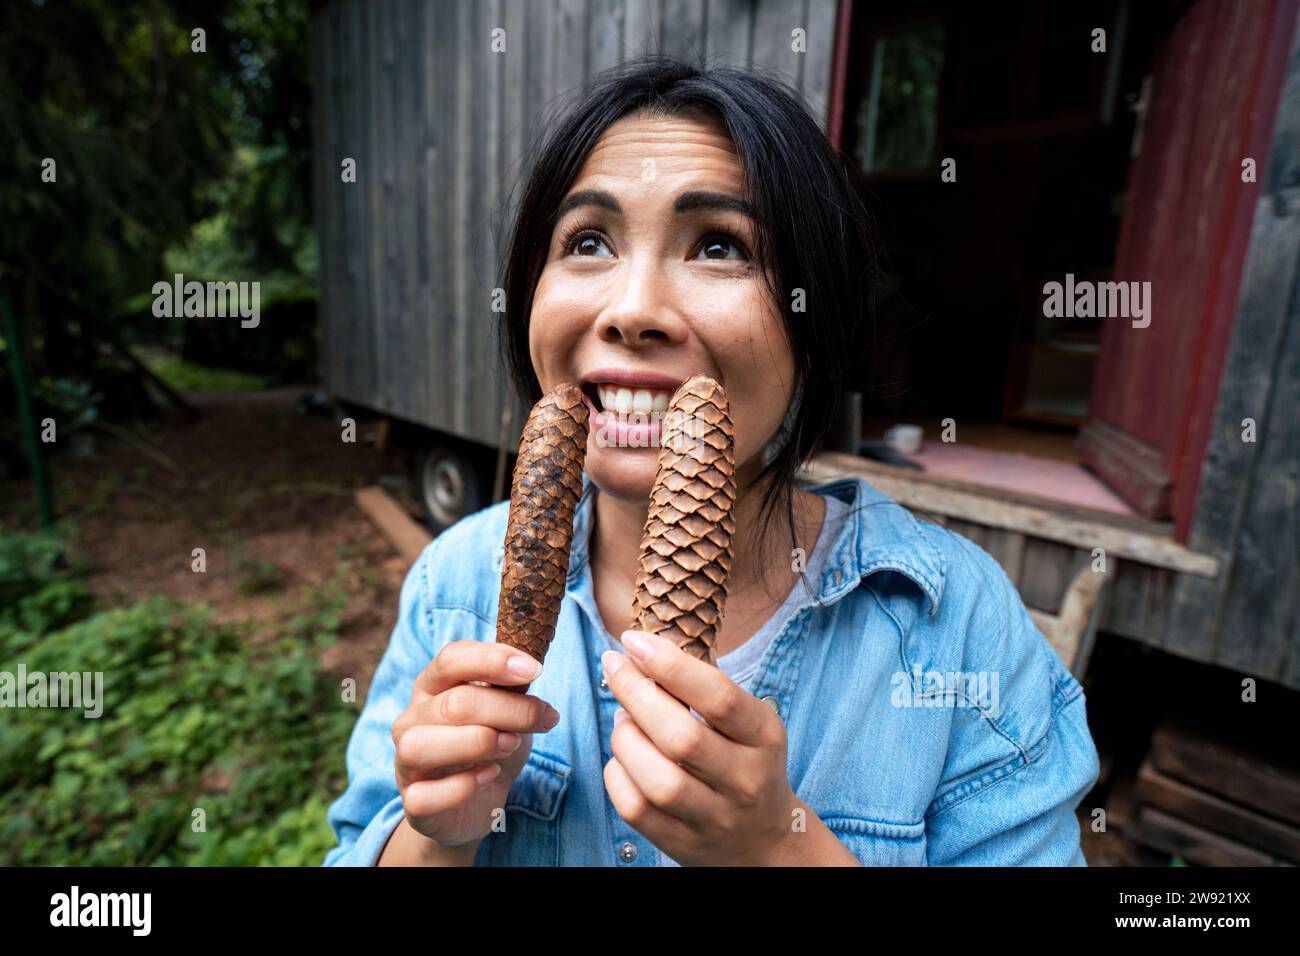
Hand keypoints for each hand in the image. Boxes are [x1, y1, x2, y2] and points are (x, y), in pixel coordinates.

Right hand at [390, 640, 559, 849]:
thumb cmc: (490, 747)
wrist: (475, 804)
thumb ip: (512, 690)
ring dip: (478, 743)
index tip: (535, 669)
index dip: (493, 660)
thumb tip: (530, 670)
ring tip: (511, 744)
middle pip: (454, 704)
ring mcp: (406, 763)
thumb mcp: (506, 712)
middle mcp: (412, 719)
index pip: (451, 659)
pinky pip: (425, 796)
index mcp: (433, 686)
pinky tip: (490, 776)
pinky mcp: (413, 802)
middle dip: (509, 709)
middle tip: (545, 717)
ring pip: (421, 746)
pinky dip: (463, 787)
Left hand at [600, 630, 804, 865]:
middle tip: (614, 667)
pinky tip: (622, 758)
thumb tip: (641, 652)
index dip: (671, 665)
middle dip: (636, 693)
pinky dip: (617, 775)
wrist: (765, 839)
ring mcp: (715, 817)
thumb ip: (704, 690)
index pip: (719, 697)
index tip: (634, 641)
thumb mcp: (747, 722)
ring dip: (626, 739)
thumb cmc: (746, 762)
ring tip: (622, 719)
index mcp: (764, 737)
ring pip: (657, 780)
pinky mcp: (684, 845)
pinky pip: (636, 809)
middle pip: (681, 737)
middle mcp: (745, 780)